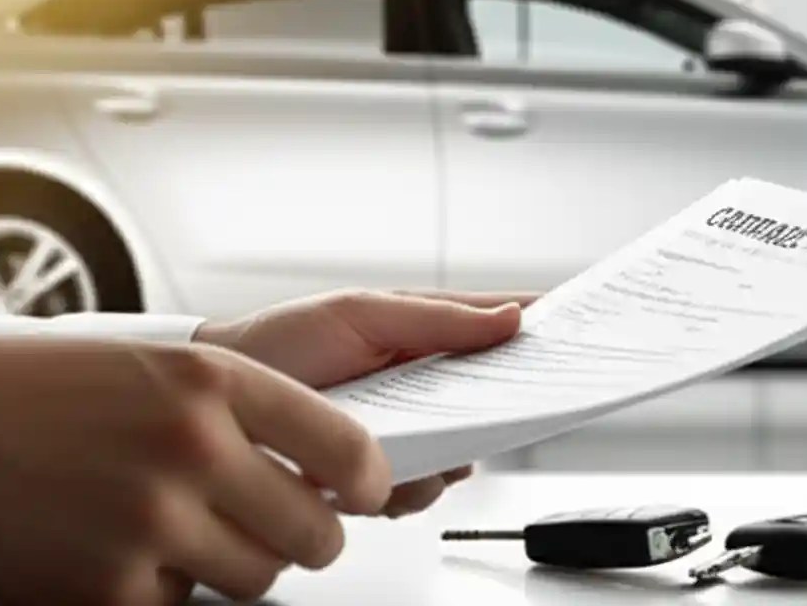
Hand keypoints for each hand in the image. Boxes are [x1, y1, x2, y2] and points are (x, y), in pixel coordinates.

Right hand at [0, 339, 391, 605]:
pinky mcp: (106, 588)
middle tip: (294, 523)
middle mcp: (189, 447)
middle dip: (313, 534)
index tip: (368, 487)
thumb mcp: (165, 366)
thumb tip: (330, 469)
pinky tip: (131, 546)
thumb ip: (251, 411)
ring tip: (197, 526)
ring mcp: (147, 522)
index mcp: (212, 380)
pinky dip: (168, 584)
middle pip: (315, 533)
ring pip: (260, 577)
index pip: (345, 446)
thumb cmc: (47, 386)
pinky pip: (185, 605)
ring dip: (243, 560)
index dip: (370, 478)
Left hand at [194, 290, 535, 517]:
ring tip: (402, 439)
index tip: (586, 331)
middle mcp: (426, 385)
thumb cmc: (283, 343)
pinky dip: (404, 487)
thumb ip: (436, 319)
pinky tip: (372, 470)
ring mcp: (409, 432)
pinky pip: (421, 491)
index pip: (503, 327)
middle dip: (497, 410)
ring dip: (441, 455)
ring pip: (463, 456)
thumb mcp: (360, 314)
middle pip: (497, 401)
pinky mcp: (382, 476)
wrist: (220, 407)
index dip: (546, 329)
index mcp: (427, 333)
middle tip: (476, 406)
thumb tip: (509, 316)